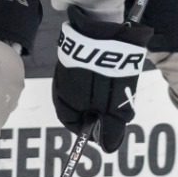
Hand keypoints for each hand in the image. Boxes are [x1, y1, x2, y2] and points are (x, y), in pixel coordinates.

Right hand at [52, 9, 153, 152]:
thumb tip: (108, 147)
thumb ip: (110, 127)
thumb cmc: (107, 73)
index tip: (109, 126)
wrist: (103, 30)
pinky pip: (84, 74)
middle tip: (117, 106)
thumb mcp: (114, 106)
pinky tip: (110, 71)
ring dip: (98, 93)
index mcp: (65, 102)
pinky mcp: (74, 55)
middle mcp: (61, 86)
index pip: (73, 125)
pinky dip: (97, 78)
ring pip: (82, 90)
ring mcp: (66, 69)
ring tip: (115, 86)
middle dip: (97, 110)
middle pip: (78, 107)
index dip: (92, 129)